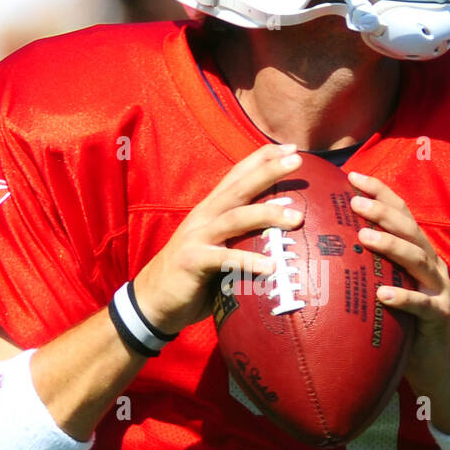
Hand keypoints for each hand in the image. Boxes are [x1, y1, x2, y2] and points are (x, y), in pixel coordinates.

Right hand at [135, 143, 305, 335]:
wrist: (152, 301)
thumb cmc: (194, 276)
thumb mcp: (218, 249)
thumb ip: (241, 239)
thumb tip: (283, 240)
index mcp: (211, 210)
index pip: (237, 175)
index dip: (262, 158)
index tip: (291, 148)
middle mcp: (204, 217)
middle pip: (239, 187)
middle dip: (268, 171)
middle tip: (297, 159)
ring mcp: (197, 237)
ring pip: (235, 218)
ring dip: (266, 214)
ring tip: (296, 218)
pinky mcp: (192, 262)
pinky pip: (225, 259)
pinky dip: (249, 262)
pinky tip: (271, 267)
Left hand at [347, 169, 449, 431]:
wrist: (436, 366)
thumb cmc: (402, 323)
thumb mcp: (385, 287)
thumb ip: (368, 265)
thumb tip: (324, 243)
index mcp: (418, 253)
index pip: (400, 214)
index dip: (379, 192)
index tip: (351, 175)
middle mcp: (431, 265)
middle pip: (409, 230)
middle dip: (383, 211)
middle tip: (354, 200)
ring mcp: (439, 289)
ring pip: (417, 260)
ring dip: (391, 245)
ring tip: (364, 236)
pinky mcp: (440, 317)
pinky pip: (422, 305)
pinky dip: (403, 297)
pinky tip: (382, 294)